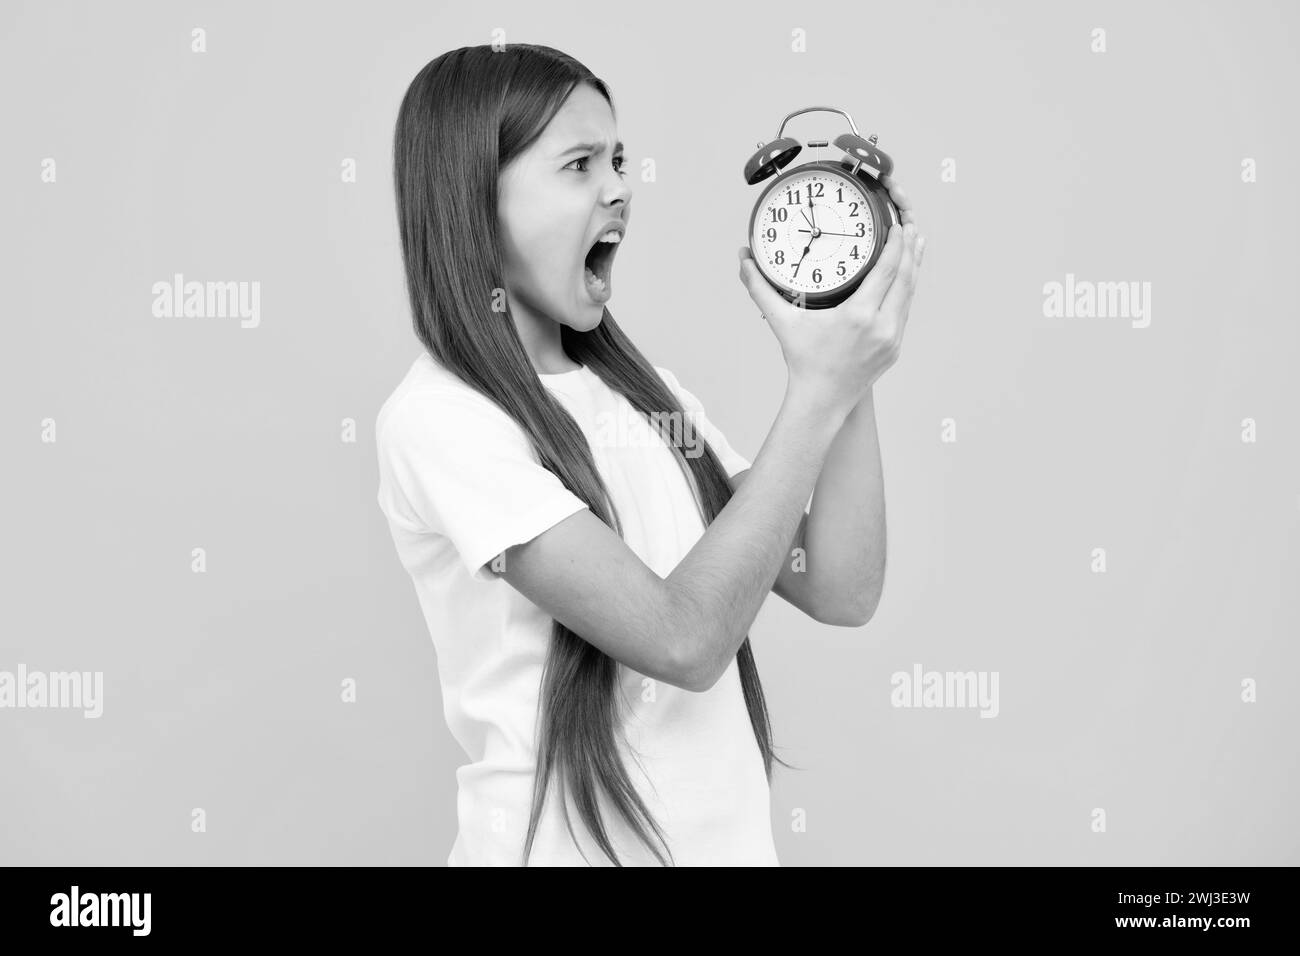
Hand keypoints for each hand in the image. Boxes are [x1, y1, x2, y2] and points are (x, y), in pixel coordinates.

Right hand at [737, 176, 925, 416]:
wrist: (821, 400)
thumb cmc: (802, 361)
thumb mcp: (782, 322)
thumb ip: (760, 289)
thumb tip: (742, 259)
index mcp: (858, 316)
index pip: (887, 270)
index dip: (896, 244)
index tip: (896, 224)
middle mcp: (881, 327)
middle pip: (906, 278)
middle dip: (910, 249)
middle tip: (909, 224)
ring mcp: (892, 339)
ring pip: (910, 294)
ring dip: (913, 267)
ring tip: (914, 243)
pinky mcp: (895, 348)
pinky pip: (905, 311)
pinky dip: (907, 290)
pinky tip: (905, 277)